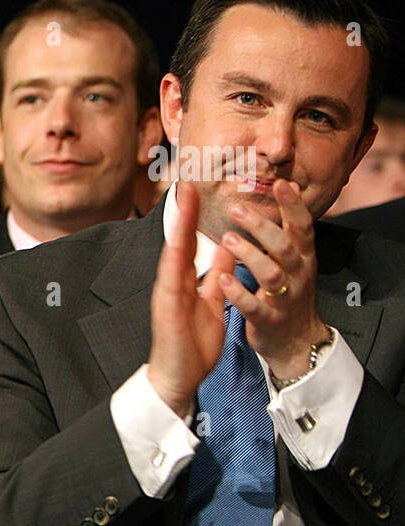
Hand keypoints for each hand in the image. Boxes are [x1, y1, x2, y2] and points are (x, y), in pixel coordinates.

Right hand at [148, 180, 233, 417]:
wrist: (177, 378)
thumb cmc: (193, 345)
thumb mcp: (212, 302)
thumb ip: (217, 275)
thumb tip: (227, 249)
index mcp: (185, 281)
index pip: (191, 242)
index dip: (195, 216)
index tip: (199, 190)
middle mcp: (173, 283)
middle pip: (179, 241)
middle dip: (184, 211)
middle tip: (188, 181)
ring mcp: (166, 295)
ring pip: (173, 254)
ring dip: (177, 227)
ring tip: (183, 201)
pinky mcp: (166, 310)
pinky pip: (171, 283)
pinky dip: (174, 262)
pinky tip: (177, 244)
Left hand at [217, 179, 328, 378]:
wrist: (296, 342)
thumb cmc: (289, 295)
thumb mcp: (293, 262)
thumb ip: (288, 231)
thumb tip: (289, 190)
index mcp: (301, 258)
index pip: (302, 227)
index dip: (293, 206)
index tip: (282, 183)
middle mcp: (297, 276)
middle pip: (284, 246)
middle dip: (262, 226)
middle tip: (236, 208)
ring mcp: (284, 299)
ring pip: (272, 274)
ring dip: (250, 255)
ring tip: (228, 239)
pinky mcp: (269, 320)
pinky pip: (255, 306)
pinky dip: (239, 293)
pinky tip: (223, 280)